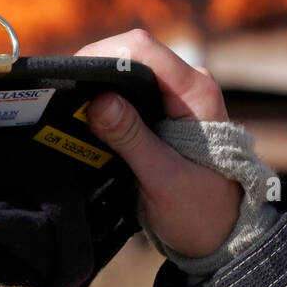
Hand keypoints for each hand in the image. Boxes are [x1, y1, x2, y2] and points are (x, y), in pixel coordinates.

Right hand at [76, 29, 241, 258]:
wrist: (221, 237)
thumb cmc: (200, 212)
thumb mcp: (163, 178)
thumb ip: (132, 138)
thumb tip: (98, 101)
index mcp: (195, 92)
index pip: (142, 49)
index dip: (103, 56)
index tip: (73, 81)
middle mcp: (186, 86)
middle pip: (131, 56)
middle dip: (95, 72)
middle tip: (65, 100)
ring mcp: (174, 99)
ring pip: (127, 74)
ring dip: (98, 88)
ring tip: (70, 111)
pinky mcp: (162, 115)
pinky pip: (129, 96)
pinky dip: (106, 104)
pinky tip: (87, 121)